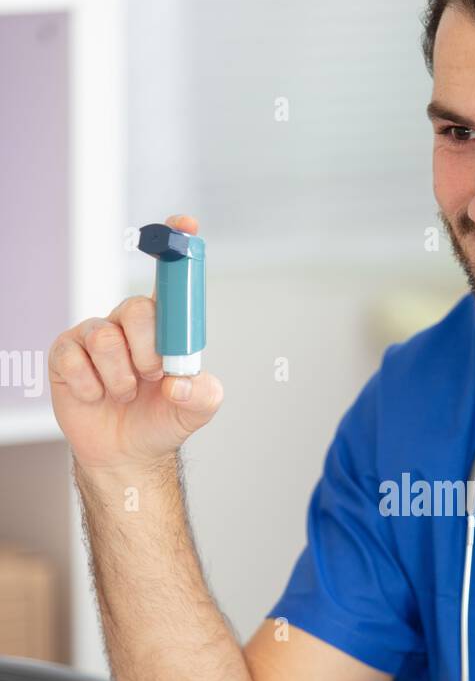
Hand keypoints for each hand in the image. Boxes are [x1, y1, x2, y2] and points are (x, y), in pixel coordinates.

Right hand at [48, 213, 222, 472]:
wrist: (126, 454)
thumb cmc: (160, 421)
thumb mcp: (194, 411)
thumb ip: (203, 396)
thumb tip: (182, 383)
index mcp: (164, 326)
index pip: (169, 277)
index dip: (176, 245)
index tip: (185, 226)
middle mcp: (128, 322)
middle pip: (137, 309)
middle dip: (148, 350)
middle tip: (151, 376)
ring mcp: (94, 335)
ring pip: (105, 339)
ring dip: (120, 379)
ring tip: (125, 394)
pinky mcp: (66, 354)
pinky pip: (75, 360)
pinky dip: (91, 388)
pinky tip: (96, 397)